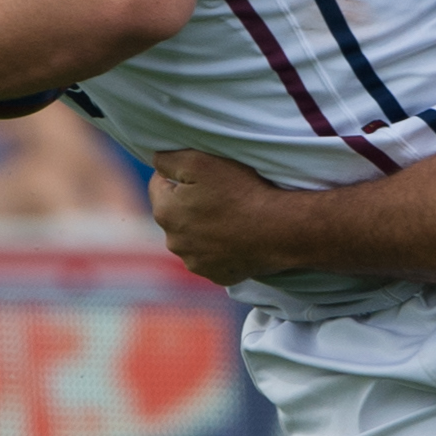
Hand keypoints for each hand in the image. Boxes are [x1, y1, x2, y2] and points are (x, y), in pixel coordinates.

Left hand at [145, 146, 292, 285]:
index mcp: (165, 212)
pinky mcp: (217, 275)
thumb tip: (156, 163)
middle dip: (188, 203)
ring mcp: (196, 263)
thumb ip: (168, 159)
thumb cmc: (240, 191)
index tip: (200, 173)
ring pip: (192, 238)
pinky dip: (219, 247)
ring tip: (228, 215)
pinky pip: (212, 257)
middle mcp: (174, 242)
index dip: (176, 175)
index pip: (157, 185)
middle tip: (217, 193)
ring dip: (202, 227)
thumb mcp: (200, 161)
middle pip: (174, 214)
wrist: (278, 228)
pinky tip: (236, 236)